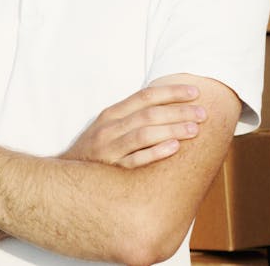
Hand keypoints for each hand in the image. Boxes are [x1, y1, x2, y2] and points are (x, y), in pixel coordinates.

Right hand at [61, 85, 206, 168]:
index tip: (195, 93)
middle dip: (179, 111)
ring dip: (172, 129)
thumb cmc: (95, 150)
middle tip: (203, 113)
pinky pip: (135, 160)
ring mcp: (109, 149)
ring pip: (144, 134)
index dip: (171, 92)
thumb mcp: (108, 127)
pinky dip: (155, 152)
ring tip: (195, 129)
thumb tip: (168, 106)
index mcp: (111, 114)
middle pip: (149, 114)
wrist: (66, 178)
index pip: (145, 96)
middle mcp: (109, 128)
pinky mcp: (111, 170)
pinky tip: (174, 147)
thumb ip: (132, 116)